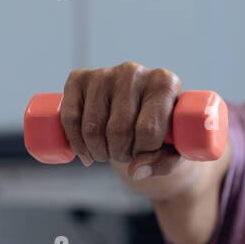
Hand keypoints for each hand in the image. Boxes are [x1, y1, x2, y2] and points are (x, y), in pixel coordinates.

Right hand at [58, 62, 186, 179]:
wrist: (139, 110)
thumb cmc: (162, 132)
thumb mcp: (174, 150)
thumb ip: (163, 163)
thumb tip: (134, 171)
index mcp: (164, 83)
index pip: (148, 129)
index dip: (143, 153)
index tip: (144, 154)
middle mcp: (134, 72)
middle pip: (118, 130)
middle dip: (120, 153)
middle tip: (125, 155)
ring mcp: (105, 73)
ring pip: (93, 128)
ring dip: (99, 152)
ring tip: (109, 152)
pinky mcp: (79, 78)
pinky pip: (70, 118)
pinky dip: (75, 142)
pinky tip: (86, 152)